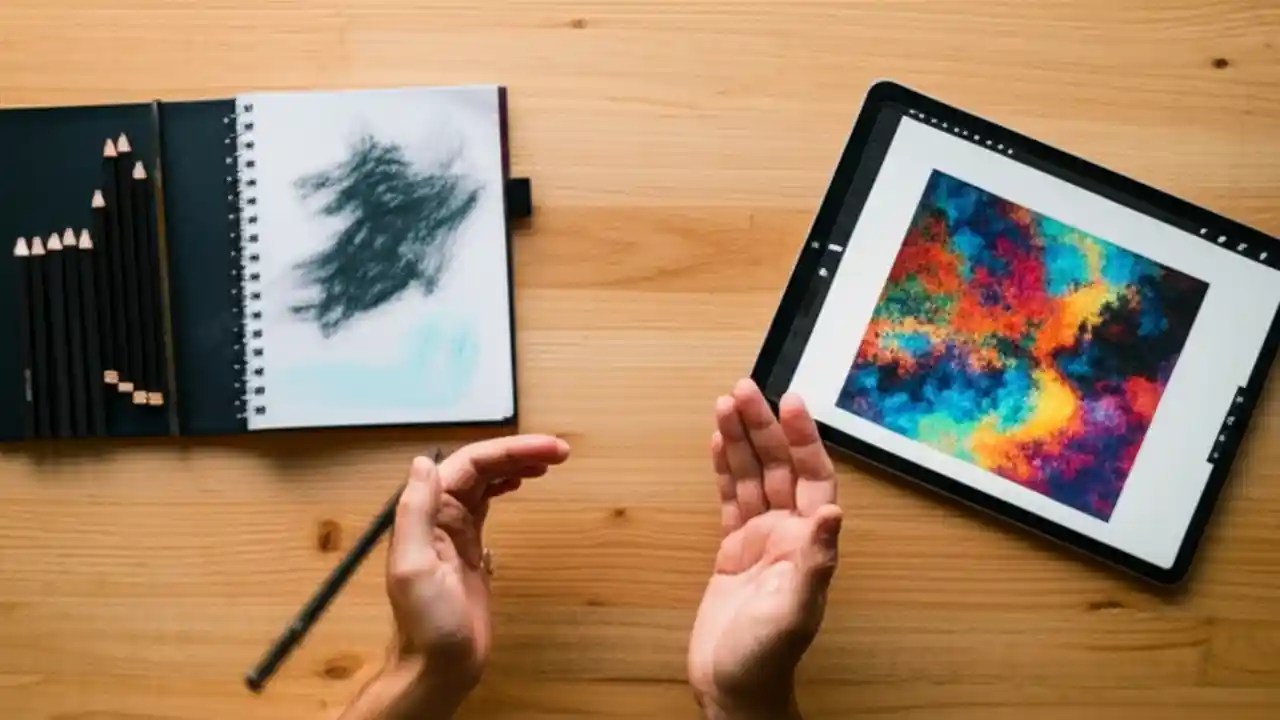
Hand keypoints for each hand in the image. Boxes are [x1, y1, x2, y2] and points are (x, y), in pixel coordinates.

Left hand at [340, 435, 570, 719]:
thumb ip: (416, 512)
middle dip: (519, 453)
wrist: (438, 666)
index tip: (547, 449)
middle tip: (561, 451)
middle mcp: (440, 516)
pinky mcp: (470, 549)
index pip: (471, 465)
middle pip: (482, 468)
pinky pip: (488, 504)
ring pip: (486, 482)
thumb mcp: (415, 567)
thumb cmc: (428, 624)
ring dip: (515, 465)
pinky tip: (520, 483)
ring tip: (549, 460)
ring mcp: (456, 531)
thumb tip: (423, 462)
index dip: (509, 450)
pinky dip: (505, 487)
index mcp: (429, 514)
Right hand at [688, 380, 842, 719]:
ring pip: (751, 476)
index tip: (790, 402)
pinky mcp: (733, 549)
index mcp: (809, 543)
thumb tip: (832, 513)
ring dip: (739, 440)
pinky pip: (729, 499)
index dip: (803, 439)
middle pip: (778, 467)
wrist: (733, 687)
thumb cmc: (767, 658)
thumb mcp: (794, 611)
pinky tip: (716, 443)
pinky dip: (721, 469)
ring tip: (725, 403)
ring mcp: (760, 539)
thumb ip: (814, 561)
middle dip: (762, 427)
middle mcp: (789, 534)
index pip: (813, 477)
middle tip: (744, 389)